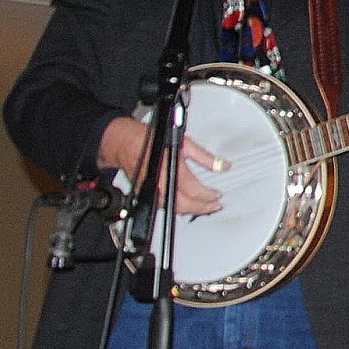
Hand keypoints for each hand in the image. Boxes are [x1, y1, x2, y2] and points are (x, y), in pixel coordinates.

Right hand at [98, 116, 223, 215]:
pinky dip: (178, 207)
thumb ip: (205, 157)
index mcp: (172, 170)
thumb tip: (223, 165)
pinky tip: (187, 203)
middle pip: (185, 205)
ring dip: (191, 210)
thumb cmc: (150, 139)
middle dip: (203, 208)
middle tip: (214, 206)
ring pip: (174, 208)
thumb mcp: (184, 143)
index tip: (217, 195)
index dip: (209, 196)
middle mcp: (161, 183)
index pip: (195, 191)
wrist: (125, 142)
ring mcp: (152, 191)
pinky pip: (164, 205)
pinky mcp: (146, 194)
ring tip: (204, 206)